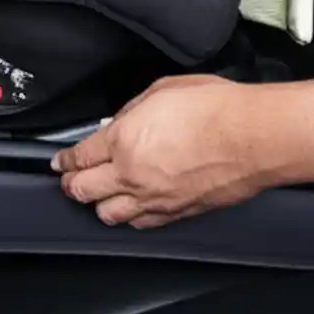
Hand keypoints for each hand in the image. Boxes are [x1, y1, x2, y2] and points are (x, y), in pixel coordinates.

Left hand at [52, 77, 313, 229]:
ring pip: (109, 215)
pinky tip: (132, 209)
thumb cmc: (216, 108)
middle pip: (83, 192)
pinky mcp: (177, 213)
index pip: (79, 157)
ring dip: (99, 205)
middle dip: (71, 186)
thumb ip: (132, 111)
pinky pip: (142, 223)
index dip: (64, 161)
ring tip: (100, 197)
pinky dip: (131, 217)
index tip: (60, 163)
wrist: (254, 137)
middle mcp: (132, 174)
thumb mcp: (162, 90)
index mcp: (123, 140)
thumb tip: (119, 124)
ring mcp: (154, 198)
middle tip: (70, 181)